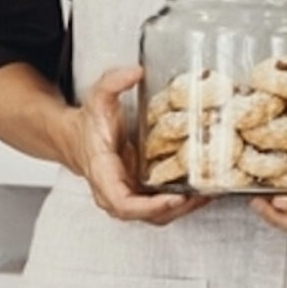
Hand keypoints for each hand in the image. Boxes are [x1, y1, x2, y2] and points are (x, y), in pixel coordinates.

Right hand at [65, 65, 206, 224]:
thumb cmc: (87, 125)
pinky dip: (182, 202)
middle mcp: (114, 191)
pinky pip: (161, 207)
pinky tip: (202, 190)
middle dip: (176, 209)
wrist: (77, 138)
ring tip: (209, 193)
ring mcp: (127, 195)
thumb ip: (113, 82)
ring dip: (184, 208)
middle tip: (203, 195)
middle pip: (146, 215)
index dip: (149, 206)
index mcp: (103, 173)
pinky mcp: (138, 194)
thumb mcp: (97, 98)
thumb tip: (135, 72)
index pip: (123, 203)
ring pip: (157, 215)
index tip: (174, 198)